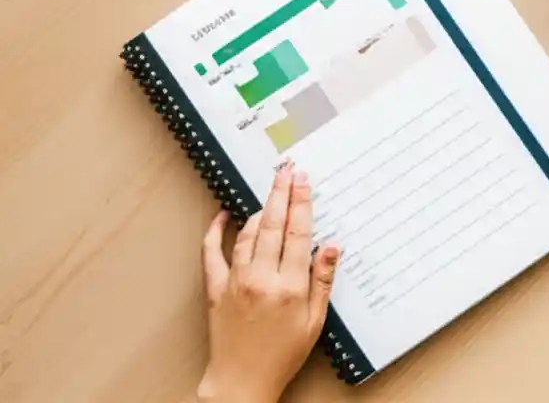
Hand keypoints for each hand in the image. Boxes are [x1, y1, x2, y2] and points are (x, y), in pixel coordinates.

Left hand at [197, 164, 340, 402]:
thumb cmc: (281, 356)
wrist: (241, 382)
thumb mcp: (314, 322)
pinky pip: (212, 253)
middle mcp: (261, 279)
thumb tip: (331, 248)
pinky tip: (223, 216)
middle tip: (286, 171)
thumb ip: (322, 282)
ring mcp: (235, 282)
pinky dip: (216, 232)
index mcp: (289, 287)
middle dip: (281, 194)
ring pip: (246, 235)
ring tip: (269, 193)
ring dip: (258, 210)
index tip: (303, 181)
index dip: (301, 203)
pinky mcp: (215, 289)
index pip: (298, 234)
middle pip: (272, 226)